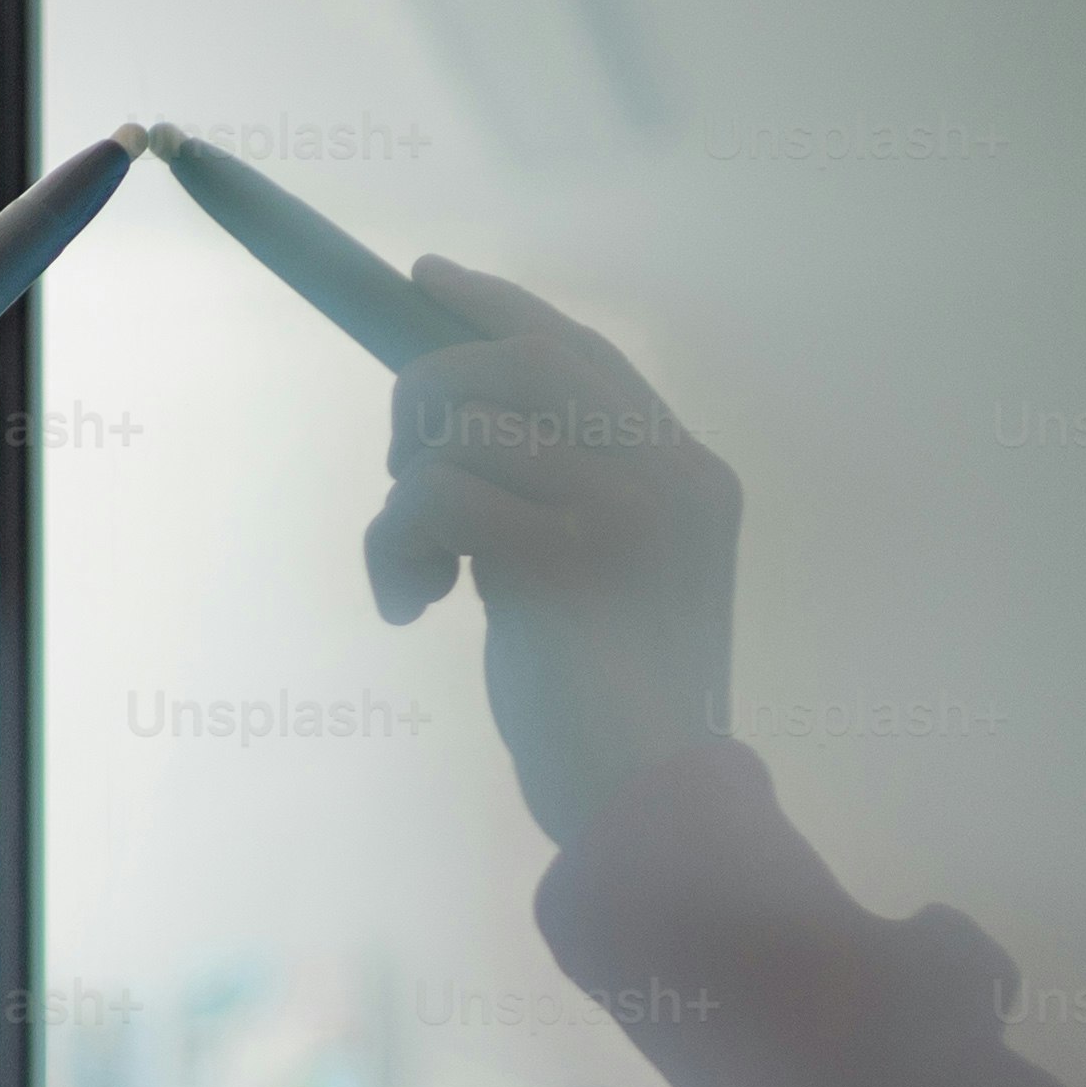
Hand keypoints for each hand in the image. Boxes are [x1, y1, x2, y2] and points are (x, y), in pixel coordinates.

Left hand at [356, 262, 740, 844]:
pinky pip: (434, 494)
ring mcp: (628, 507)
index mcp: (691, 474)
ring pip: (462, 421)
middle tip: (402, 481)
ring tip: (421, 579)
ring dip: (404, 498)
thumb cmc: (603, 721)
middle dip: (426, 398)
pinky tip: (413, 609)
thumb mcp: (592, 584)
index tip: (424, 279)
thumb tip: (452, 436)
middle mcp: (672, 472)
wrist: (644, 807)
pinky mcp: (568, 554)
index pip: (581, 351)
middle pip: (516, 360)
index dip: (495, 308)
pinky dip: (394, 547)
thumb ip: (557, 501)